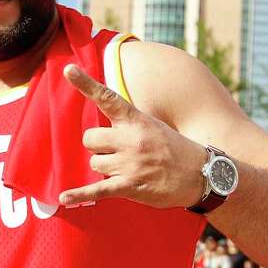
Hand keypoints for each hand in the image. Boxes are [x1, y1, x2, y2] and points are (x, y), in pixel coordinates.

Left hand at [58, 64, 209, 208]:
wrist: (203, 173)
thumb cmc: (173, 148)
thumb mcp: (152, 125)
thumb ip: (127, 122)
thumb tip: (102, 122)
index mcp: (136, 120)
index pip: (107, 97)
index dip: (85, 83)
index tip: (68, 70)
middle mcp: (131, 139)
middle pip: (90, 139)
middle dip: (97, 146)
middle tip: (116, 151)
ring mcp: (130, 163)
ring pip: (95, 163)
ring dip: (105, 167)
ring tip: (128, 168)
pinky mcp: (131, 185)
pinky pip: (98, 189)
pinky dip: (80, 194)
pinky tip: (64, 197)